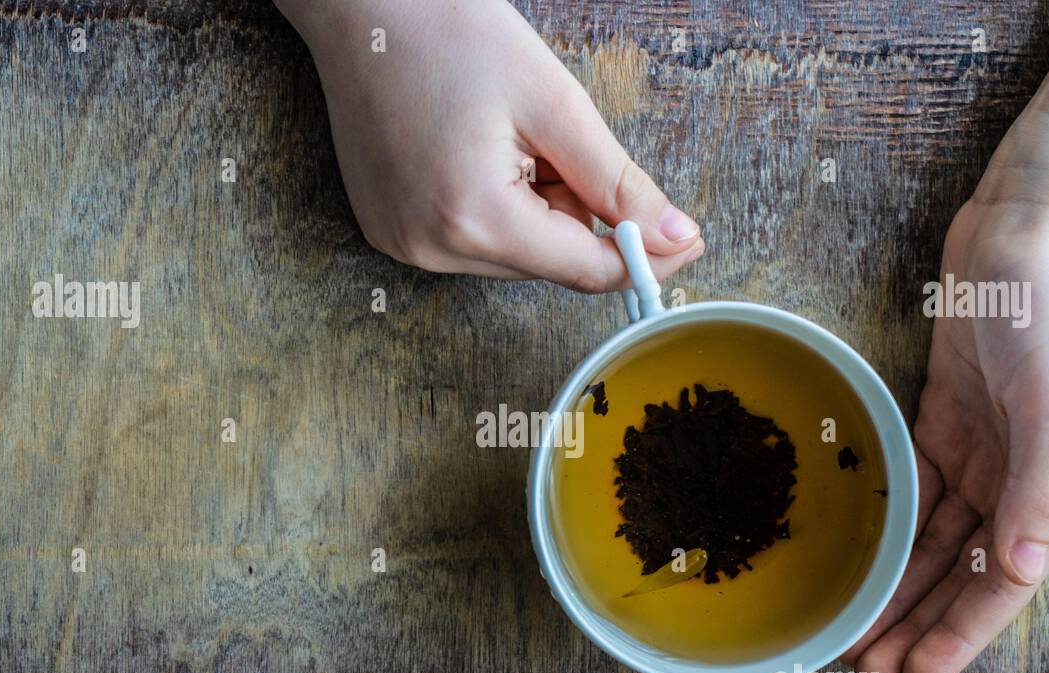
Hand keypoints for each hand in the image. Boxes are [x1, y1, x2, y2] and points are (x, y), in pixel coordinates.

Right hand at [276, 0, 703, 291]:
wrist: (360, 6)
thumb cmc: (449, 33)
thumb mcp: (555, 104)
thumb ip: (619, 182)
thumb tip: (678, 237)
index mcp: (475, 219)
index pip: (586, 270)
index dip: (644, 256)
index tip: (687, 238)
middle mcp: (432, 250)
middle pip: (549, 262)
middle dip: (574, 213)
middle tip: (552, 142)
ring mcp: (404, 246)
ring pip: (513, 253)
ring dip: (533, 209)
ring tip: (503, 138)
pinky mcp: (391, 233)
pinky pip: (471, 241)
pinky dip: (492, 207)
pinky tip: (472, 153)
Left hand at [842, 188, 1048, 672]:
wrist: (1022, 227)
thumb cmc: (1048, 306)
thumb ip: (1041, 485)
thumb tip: (1024, 570)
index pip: (1003, 585)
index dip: (957, 637)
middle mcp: (1021, 484)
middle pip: (960, 577)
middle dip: (915, 629)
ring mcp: (981, 455)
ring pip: (931, 546)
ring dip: (897, 593)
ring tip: (854, 638)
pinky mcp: (944, 425)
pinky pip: (913, 497)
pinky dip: (889, 534)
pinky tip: (861, 565)